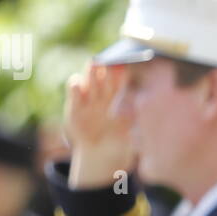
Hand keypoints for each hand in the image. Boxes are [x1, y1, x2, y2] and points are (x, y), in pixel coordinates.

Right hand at [64, 62, 133, 188]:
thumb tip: (142, 114)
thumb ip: (134, 127)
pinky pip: (74, 90)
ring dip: (92, 71)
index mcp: (122, 99)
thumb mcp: (130, 138)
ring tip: (94, 64)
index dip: (124, 71)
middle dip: (108, 66)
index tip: (126, 64)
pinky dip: (75, 86)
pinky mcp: (75, 105)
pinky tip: (77, 85)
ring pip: (91, 79)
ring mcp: (90, 98)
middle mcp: (106, 95)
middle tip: (110, 60)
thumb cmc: (120, 145)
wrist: (99, 155)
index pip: (123, 80)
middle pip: (106, 76)